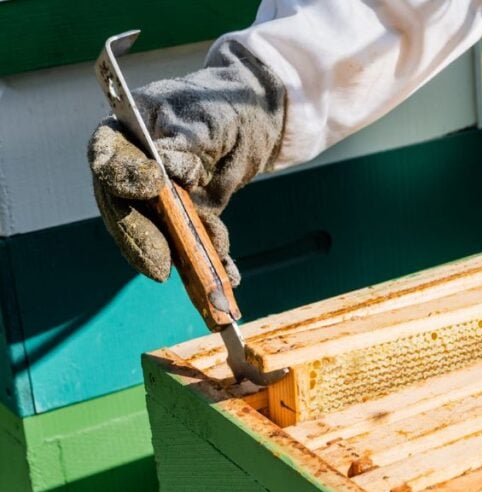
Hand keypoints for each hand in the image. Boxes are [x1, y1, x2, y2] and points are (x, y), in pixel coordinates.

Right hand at [88, 41, 284, 284]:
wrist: (253, 117)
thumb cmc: (223, 105)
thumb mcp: (208, 117)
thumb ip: (185, 142)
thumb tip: (166, 168)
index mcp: (126, 131)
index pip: (109, 157)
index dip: (124, 176)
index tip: (151, 186)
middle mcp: (132, 168)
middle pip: (123, 209)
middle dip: (143, 239)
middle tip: (161, 265)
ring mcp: (155, 196)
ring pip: (155, 233)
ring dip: (180, 257)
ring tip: (207, 277)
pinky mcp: (183, 216)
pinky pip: (188, 242)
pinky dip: (208, 260)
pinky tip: (227, 274)